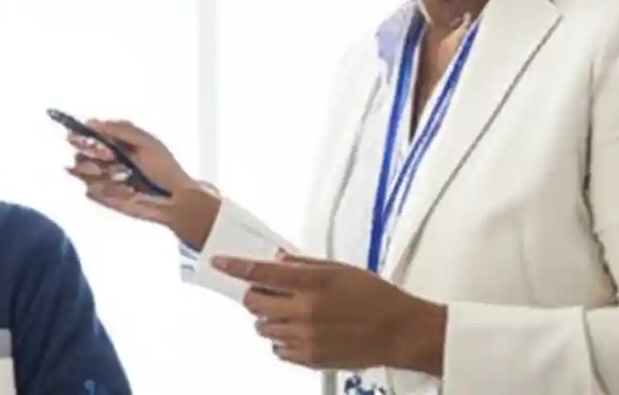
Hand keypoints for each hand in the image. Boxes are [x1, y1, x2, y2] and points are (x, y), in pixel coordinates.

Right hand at [64, 119, 219, 247]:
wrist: (173, 197)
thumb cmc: (163, 167)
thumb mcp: (145, 142)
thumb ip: (119, 129)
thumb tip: (91, 122)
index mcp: (113, 143)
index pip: (84, 136)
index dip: (80, 136)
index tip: (89, 139)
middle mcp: (103, 160)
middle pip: (78, 155)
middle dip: (93, 154)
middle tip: (112, 157)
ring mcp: (102, 180)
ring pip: (81, 173)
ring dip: (102, 172)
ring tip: (124, 175)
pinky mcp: (103, 198)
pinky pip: (92, 191)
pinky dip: (110, 189)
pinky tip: (127, 191)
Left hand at [212, 252, 446, 374]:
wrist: (399, 332)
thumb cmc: (375, 297)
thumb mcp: (341, 270)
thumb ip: (305, 265)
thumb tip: (277, 260)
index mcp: (313, 283)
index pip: (261, 272)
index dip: (235, 266)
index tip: (219, 261)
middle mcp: (304, 310)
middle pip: (254, 302)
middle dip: (252, 294)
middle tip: (263, 291)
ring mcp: (305, 337)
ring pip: (263, 327)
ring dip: (267, 317)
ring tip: (287, 313)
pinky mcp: (310, 358)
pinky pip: (278, 350)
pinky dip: (281, 339)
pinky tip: (297, 331)